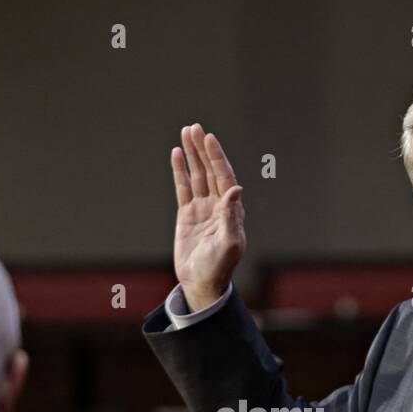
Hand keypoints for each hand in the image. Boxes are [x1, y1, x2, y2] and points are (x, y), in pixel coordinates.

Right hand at [171, 123, 244, 311]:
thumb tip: (235, 188)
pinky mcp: (187, 215)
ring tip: (186, 132)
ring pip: (197, 175)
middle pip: (210, 170)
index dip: (217, 157)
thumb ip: (231, 216)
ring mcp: (202, 208)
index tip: (209, 139)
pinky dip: (180, 171)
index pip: (224, 177)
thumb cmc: (219, 267)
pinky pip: (183, 188)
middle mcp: (218, 205)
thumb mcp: (228, 243)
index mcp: (231, 210)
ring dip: (192, 154)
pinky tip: (176, 154)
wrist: (202, 283)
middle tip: (195, 128)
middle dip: (203, 149)